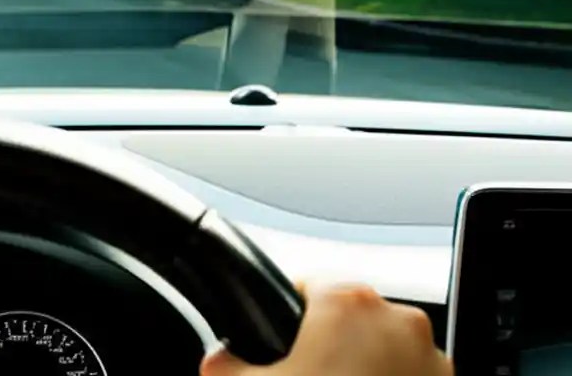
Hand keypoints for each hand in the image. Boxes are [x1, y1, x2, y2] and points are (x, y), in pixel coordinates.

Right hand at [201, 283, 452, 375]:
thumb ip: (221, 363)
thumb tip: (218, 360)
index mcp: (348, 303)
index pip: (306, 285)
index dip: (285, 316)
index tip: (279, 344)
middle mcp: (399, 321)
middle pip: (347, 318)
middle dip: (326, 347)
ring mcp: (433, 359)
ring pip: (383, 349)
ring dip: (362, 370)